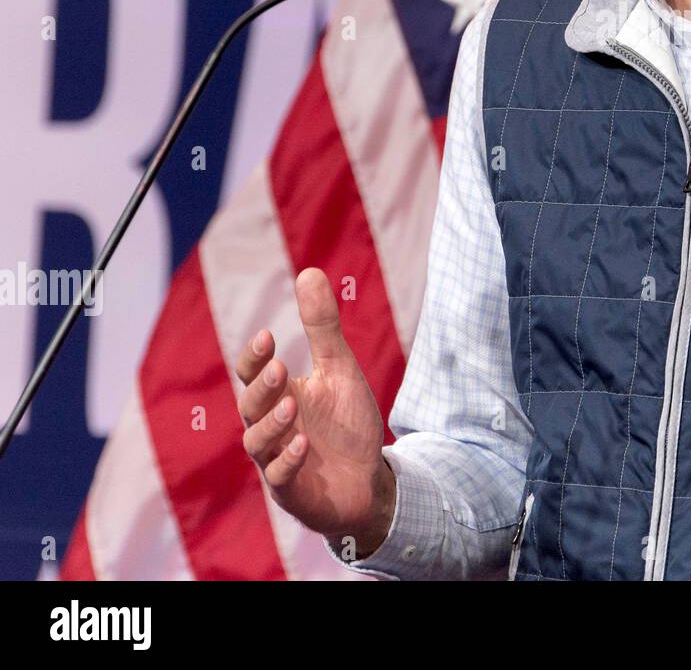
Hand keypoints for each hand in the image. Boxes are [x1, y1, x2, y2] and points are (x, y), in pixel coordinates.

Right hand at [236, 267, 393, 556]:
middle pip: (250, 405)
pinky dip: (288, 461)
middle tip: (280, 366)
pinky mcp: (291, 490)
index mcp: (278, 396)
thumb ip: (322, 326)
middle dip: (262, 387)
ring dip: (272, 424)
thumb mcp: (339, 368)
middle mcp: (270, 426)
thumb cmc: (346, 422)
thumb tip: (308, 271)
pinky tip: (303, 443)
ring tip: (292, 404)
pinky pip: (279, 478)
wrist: (368, 478)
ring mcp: (276, 460)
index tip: (268, 335)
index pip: (253, 374)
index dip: (255, 357)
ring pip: (256, 442)